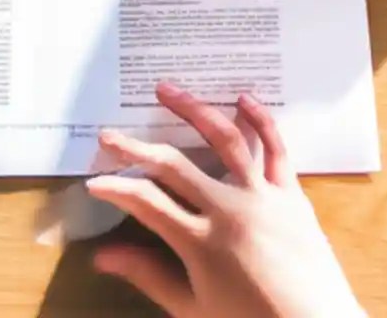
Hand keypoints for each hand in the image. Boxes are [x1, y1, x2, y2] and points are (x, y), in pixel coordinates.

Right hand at [87, 83, 361, 317]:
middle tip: (109, 134)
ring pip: (224, 140)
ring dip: (193, 110)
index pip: (146, 202)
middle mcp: (229, 210)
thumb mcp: (193, 307)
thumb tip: (102, 257)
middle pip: (174, 165)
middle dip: (136, 148)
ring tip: (168, 89)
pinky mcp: (292, 194)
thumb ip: (149, 276)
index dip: (116, 188)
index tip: (95, 181)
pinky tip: (243, 98)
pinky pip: (276, 148)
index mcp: (201, 242)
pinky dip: (260, 120)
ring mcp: (263, 196)